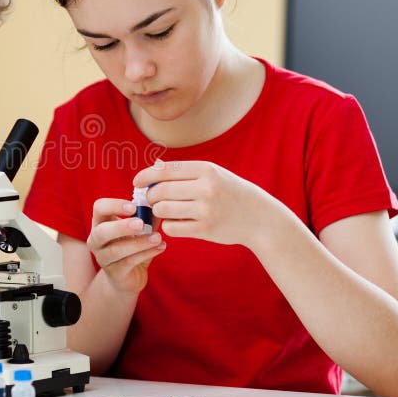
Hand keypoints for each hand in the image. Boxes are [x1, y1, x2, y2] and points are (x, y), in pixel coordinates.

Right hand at [87, 198, 166, 293]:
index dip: (114, 205)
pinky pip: (128, 262)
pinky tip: (160, 247)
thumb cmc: (132, 247)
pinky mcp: (114, 273)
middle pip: (102, 231)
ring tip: (158, 237)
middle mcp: (97, 240)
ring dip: (139, 242)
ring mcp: (103, 258)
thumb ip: (148, 217)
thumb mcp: (139, 230)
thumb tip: (160, 203)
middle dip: (121, 227)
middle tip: (141, 224)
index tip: (133, 207)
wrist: (129, 277)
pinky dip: (146, 253)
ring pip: (117, 250)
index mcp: (100, 223)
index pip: (99, 208)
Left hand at [134, 160, 291, 249]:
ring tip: (165, 211)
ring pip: (163, 209)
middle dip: (151, 196)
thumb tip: (153, 167)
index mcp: (206, 169)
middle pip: (160, 191)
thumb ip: (184, 171)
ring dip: (159, 211)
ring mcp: (206, 209)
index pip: (164, 170)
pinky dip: (169, 226)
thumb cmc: (231, 193)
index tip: (137, 182)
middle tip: (152, 200)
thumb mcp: (213, 174)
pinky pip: (172, 228)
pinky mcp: (205, 229)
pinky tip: (177, 223)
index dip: (145, 176)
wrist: (260, 218)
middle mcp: (206, 187)